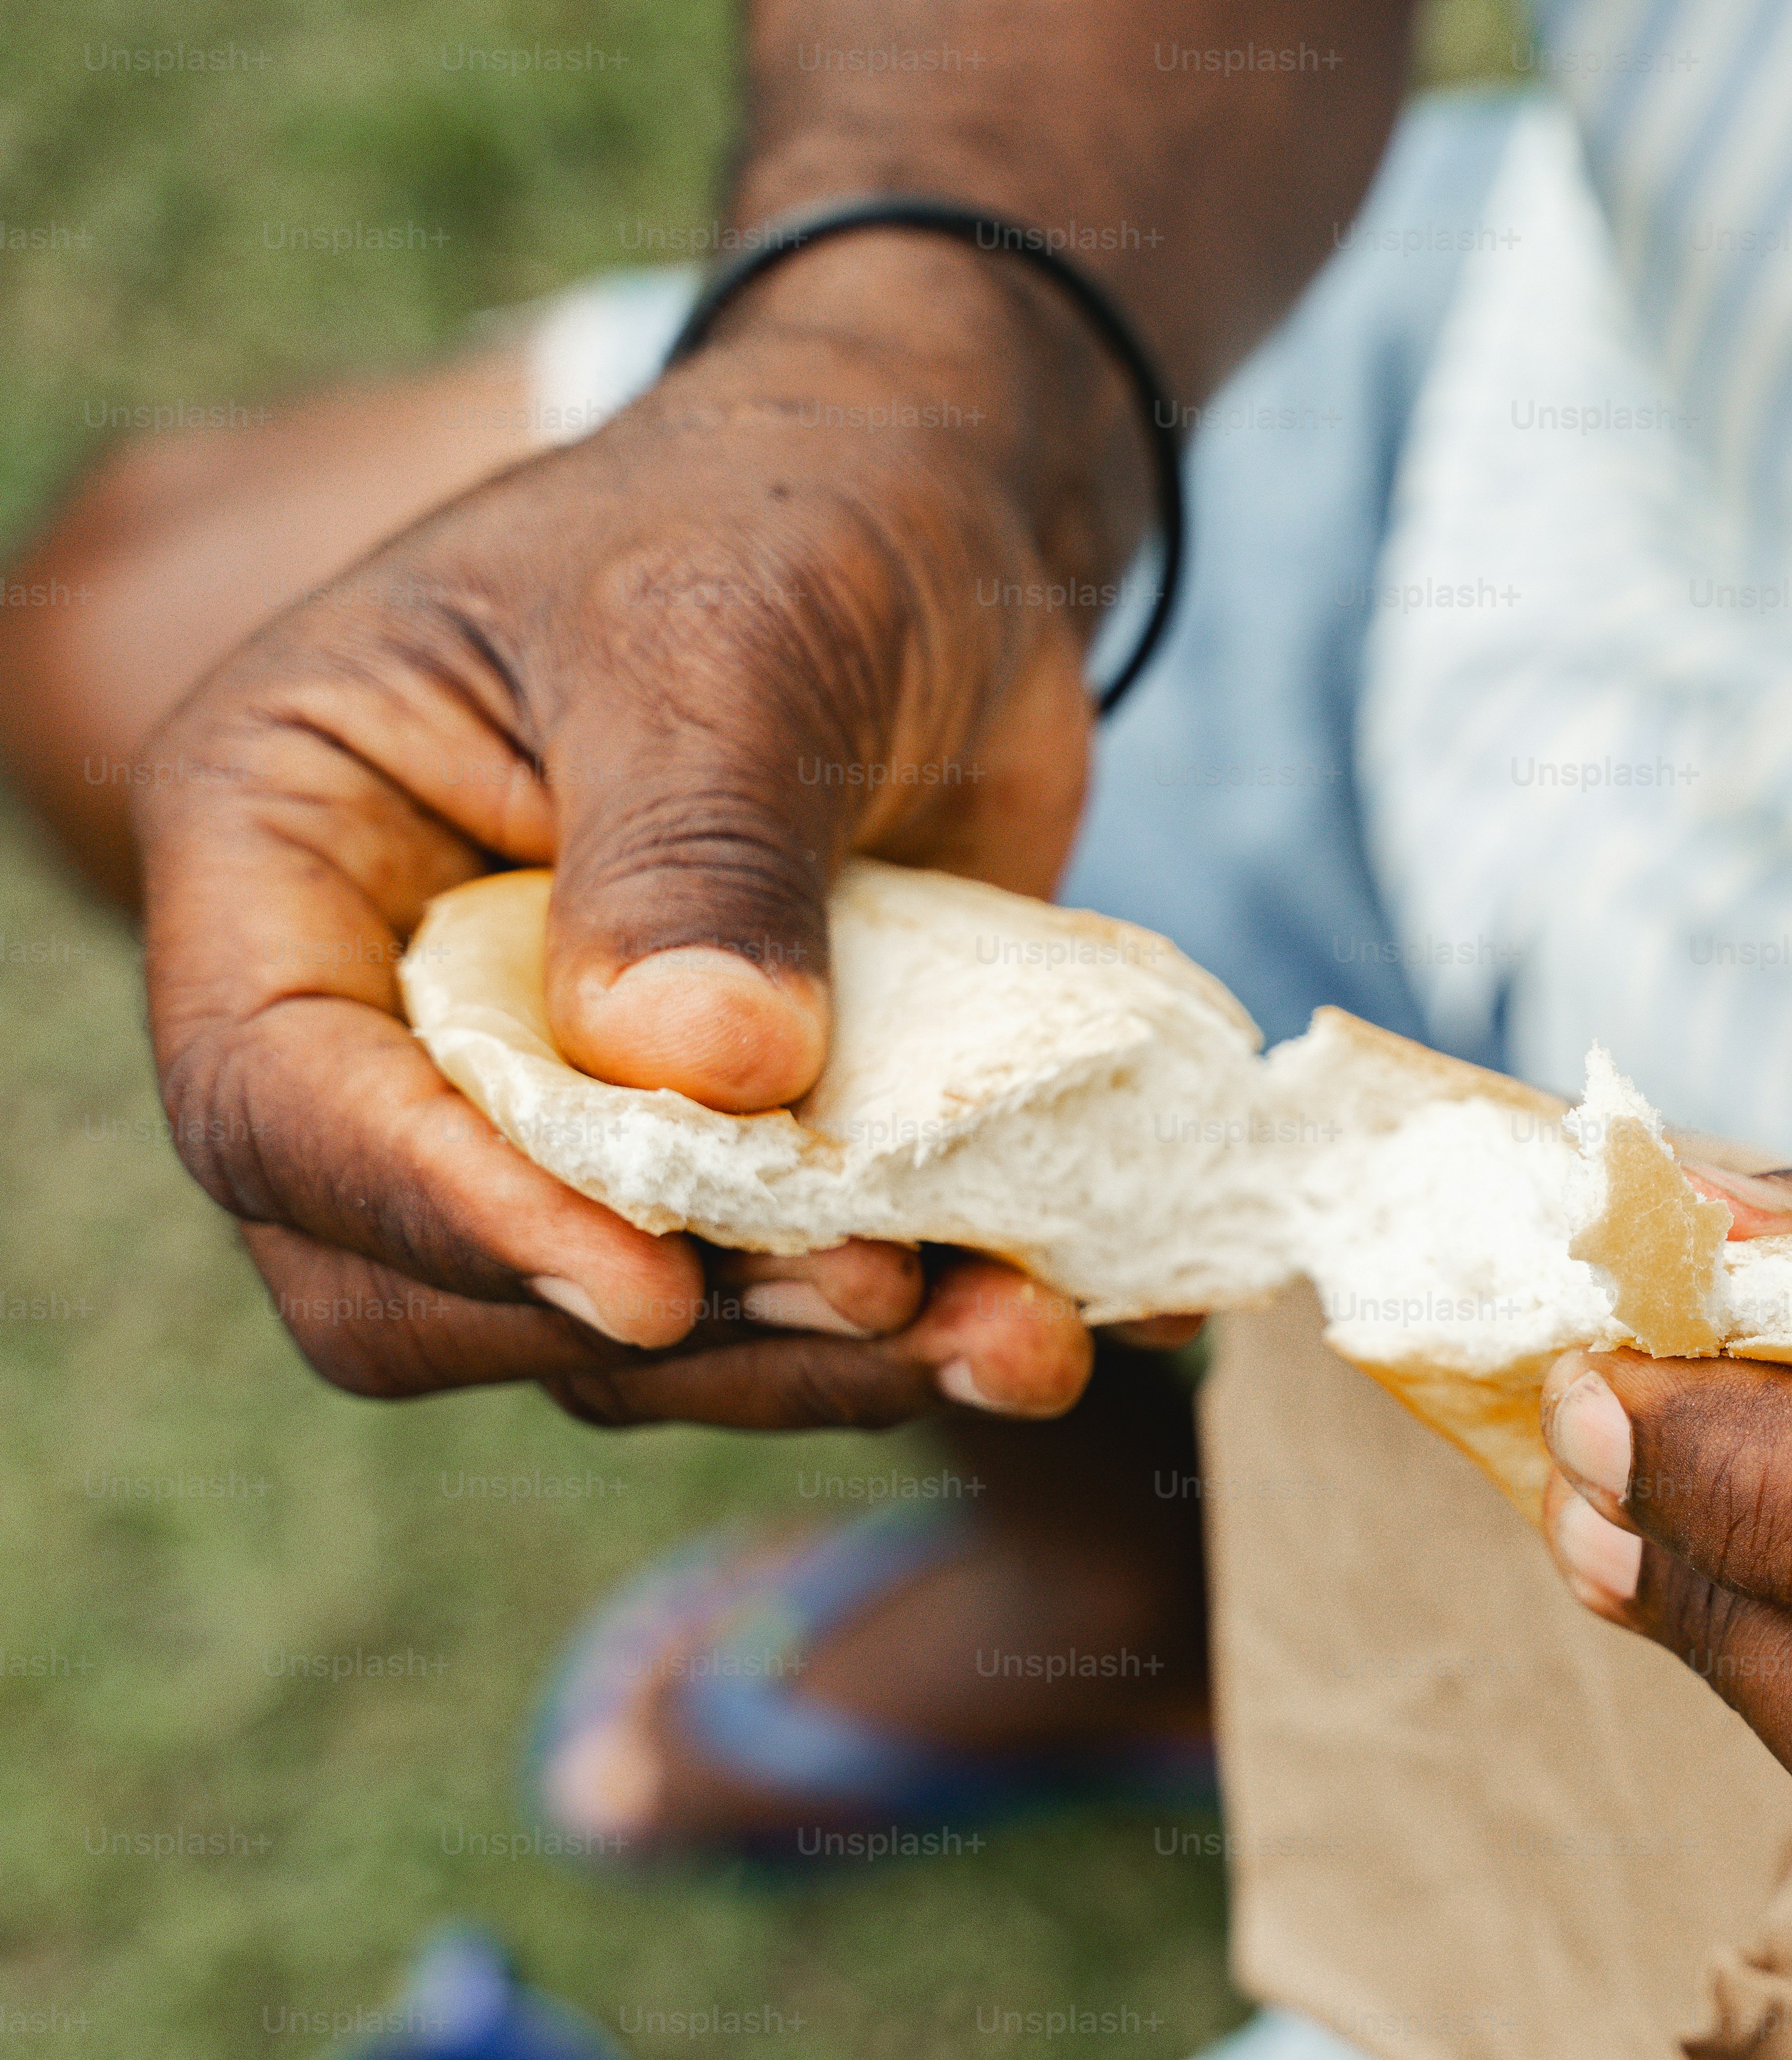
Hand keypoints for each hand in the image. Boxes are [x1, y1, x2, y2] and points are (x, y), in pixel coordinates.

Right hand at [137, 236, 1160, 1425]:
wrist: (949, 527)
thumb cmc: (786, 516)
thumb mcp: (723, 639)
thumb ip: (694, 853)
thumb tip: (701, 1076)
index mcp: (290, 851)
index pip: (279, 1105)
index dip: (444, 1219)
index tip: (643, 1281)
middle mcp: (388, 1012)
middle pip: (424, 1285)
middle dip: (649, 1328)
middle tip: (881, 1294)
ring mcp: (559, 1106)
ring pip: (616, 1335)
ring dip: (812, 1362)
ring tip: (1014, 1332)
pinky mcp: (728, 1155)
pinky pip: (776, 1306)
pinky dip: (919, 1338)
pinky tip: (1063, 1327)